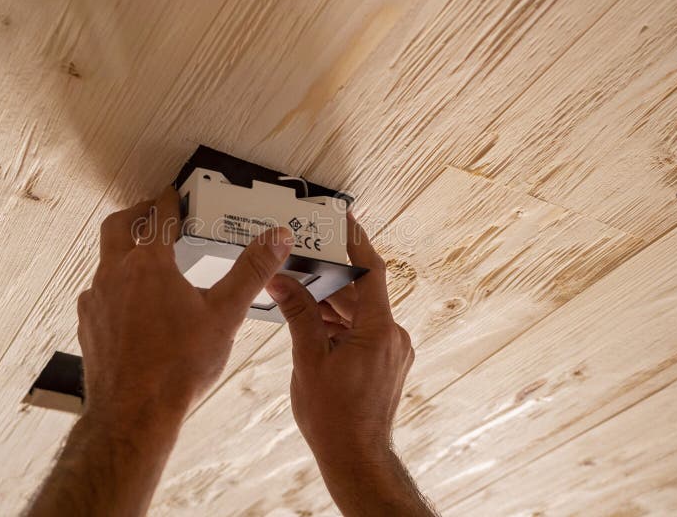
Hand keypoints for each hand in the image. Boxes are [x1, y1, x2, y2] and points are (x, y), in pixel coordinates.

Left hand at [77, 186, 293, 436]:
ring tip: (146, 259)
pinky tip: (132, 304)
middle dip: (136, 213)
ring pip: (105, 260)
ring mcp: (97, 300)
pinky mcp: (89, 324)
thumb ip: (252, 272)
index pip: (159, 217)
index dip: (168, 201)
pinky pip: (99, 291)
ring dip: (124, 250)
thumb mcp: (225, 314)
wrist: (135, 414)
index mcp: (150, 265)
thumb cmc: (178, 367)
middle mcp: (116, 275)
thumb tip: (275, 239)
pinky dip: (115, 284)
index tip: (172, 194)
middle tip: (151, 211)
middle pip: (118, 227)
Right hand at [266, 213, 413, 465]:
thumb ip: (299, 314)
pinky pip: (363, 329)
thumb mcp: (309, 359)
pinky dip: (340, 322)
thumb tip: (283, 282)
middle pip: (362, 292)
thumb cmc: (335, 417)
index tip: (346, 219)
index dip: (357, 241)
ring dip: (332, 302)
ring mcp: (392, 350)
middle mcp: (393, 336)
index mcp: (379, 331)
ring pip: (361, 312)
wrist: (356, 457)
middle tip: (302, 259)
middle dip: (330, 277)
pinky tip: (314, 320)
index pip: (372, 271)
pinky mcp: (387, 361)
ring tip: (299, 291)